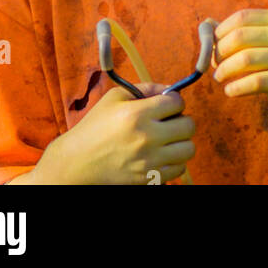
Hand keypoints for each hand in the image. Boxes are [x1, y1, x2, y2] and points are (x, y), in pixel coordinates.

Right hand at [35, 83, 194, 185]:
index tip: (167, 105)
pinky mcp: (148, 179)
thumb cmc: (96, 126)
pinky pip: (179, 169)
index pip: (177, 102)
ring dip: (181, 142)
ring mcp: (149, 161)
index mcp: (138, 114)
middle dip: (181, 120)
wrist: (78, 162)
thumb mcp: (116, 97)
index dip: (175, 100)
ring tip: (167, 139)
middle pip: (188, 126)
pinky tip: (161, 155)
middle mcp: (146, 138)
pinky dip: (174, 161)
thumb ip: (145, 88)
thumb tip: (170, 89)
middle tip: (169, 122)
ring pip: (188, 149)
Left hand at [212, 9, 267, 127]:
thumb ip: (261, 33)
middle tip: (215, 64)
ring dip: (225, 70)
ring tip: (220, 78)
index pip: (243, 17)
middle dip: (220, 51)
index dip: (222, 30)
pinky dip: (238, 88)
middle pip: (239, 36)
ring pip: (244, 59)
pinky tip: (231, 92)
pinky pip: (256, 82)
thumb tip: (217, 32)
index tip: (213, 43)